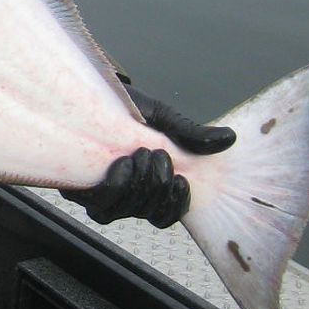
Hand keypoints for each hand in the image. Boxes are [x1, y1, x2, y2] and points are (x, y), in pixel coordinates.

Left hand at [61, 84, 235, 229]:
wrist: (90, 94)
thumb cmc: (123, 107)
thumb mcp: (162, 118)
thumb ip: (191, 134)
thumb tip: (228, 139)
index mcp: (150, 182)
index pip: (166, 214)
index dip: (176, 205)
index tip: (182, 182)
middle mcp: (126, 193)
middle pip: (150, 213)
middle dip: (159, 185)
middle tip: (158, 155)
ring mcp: (103, 194)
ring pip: (126, 212)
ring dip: (140, 184)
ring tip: (140, 154)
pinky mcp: (80, 188)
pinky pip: (101, 204)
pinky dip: (116, 186)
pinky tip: (121, 164)